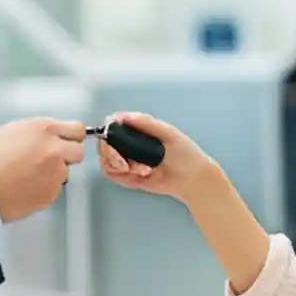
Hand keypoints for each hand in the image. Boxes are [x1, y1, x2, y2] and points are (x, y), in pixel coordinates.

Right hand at [0, 118, 85, 222]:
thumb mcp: (11, 131)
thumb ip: (37, 132)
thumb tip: (52, 136)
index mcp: (44, 130)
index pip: (77, 129)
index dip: (70, 136)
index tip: (65, 141)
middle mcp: (55, 150)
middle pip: (78, 151)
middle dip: (67, 155)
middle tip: (49, 160)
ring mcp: (56, 174)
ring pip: (65, 171)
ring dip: (53, 173)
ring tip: (27, 176)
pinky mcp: (51, 194)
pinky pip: (54, 188)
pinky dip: (44, 188)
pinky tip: (24, 187)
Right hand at [98, 112, 223, 203]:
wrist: (191, 178)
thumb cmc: (184, 154)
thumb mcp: (168, 133)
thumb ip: (146, 123)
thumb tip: (124, 116)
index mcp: (137, 128)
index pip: (112, 123)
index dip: (108, 129)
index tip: (111, 137)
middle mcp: (128, 142)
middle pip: (104, 143)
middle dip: (110, 154)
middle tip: (124, 162)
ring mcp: (126, 158)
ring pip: (106, 160)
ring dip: (120, 166)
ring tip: (141, 169)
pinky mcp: (126, 175)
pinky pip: (112, 174)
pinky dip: (123, 175)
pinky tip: (141, 173)